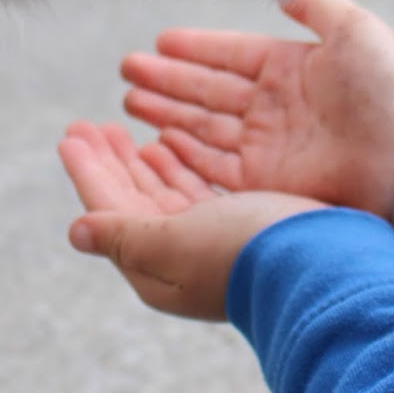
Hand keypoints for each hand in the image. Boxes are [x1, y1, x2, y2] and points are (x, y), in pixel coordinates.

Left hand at [59, 121, 322, 320]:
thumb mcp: (173, 243)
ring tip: (121, 128)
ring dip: (139, 160)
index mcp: (156, 267)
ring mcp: (210, 242)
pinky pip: (193, 189)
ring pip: (161, 193)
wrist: (323, 264)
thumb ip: (122, 234)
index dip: (87, 170)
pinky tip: (169, 145)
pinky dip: (176, 164)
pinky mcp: (241, 224)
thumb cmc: (244, 251)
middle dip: (108, 160)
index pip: (108, 209)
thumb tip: (75, 231)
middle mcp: (179, 257)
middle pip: (131, 199)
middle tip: (88, 124)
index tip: (70, 132)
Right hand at [120, 0, 393, 251]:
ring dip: (166, 112)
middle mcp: (277, 107)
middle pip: (209, 91)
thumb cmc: (390, 90)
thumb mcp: (355, 29)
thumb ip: (315, 4)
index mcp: (295, 68)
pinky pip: (213, 165)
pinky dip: (184, 152)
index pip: (233, 55)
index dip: (197, 48)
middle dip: (168, 79)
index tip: (160, 39)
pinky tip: (156, 139)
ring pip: (204, 126)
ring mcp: (269, 147)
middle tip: (127, 68)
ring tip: (128, 98)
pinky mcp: (266, 183)